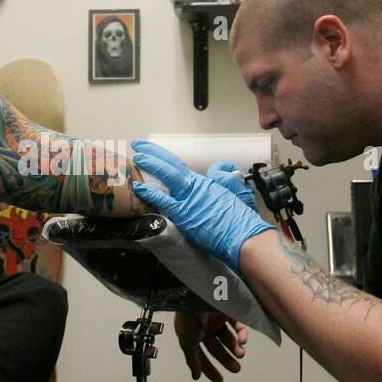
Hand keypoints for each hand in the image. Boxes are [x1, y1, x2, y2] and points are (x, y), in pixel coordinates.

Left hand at [130, 140, 273, 273]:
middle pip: (171, 164)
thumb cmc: (241, 220)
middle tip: (139, 145)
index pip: (180, 168)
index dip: (165, 159)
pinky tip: (138, 186)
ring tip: (137, 157)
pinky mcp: (184, 213)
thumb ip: (224, 180)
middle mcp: (196, 186)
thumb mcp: (236, 193)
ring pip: (166, 175)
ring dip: (150, 164)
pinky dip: (150, 192)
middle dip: (153, 152)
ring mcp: (189, 198)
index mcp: (205, 183)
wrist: (244, 235)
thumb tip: (217, 171)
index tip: (153, 154)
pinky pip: (163, 199)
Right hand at [175, 312, 247, 381]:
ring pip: (229, 338)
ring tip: (240, 355)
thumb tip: (196, 376)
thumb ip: (193, 360)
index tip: (220, 380)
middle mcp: (204, 327)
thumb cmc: (189, 318)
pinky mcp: (228, 311)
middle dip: (226, 359)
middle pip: (217, 347)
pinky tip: (242, 341)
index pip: (201, 355)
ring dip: (236, 348)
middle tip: (236, 369)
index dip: (209, 368)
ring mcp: (216, 319)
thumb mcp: (187, 343)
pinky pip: (238, 325)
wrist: (198, 295)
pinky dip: (241, 334)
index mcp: (192, 335)